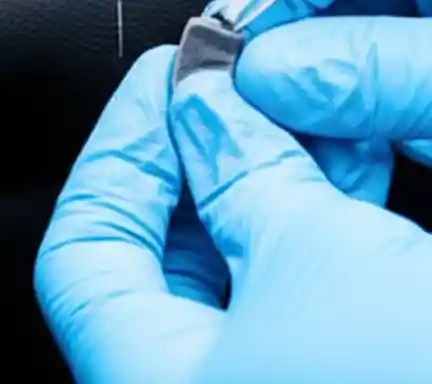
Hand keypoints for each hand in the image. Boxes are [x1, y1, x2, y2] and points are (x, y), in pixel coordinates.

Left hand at [34, 47, 391, 381]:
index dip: (119, 150)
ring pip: (234, 266)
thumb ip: (244, 170)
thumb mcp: (321, 251)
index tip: (163, 78)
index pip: (84, 252)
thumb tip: (205, 107)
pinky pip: (296, 286)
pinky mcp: (335, 377)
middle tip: (229, 79)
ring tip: (301, 104)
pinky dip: (311, 217)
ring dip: (262, 174)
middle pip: (155, 256)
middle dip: (199, 153)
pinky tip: (346, 158)